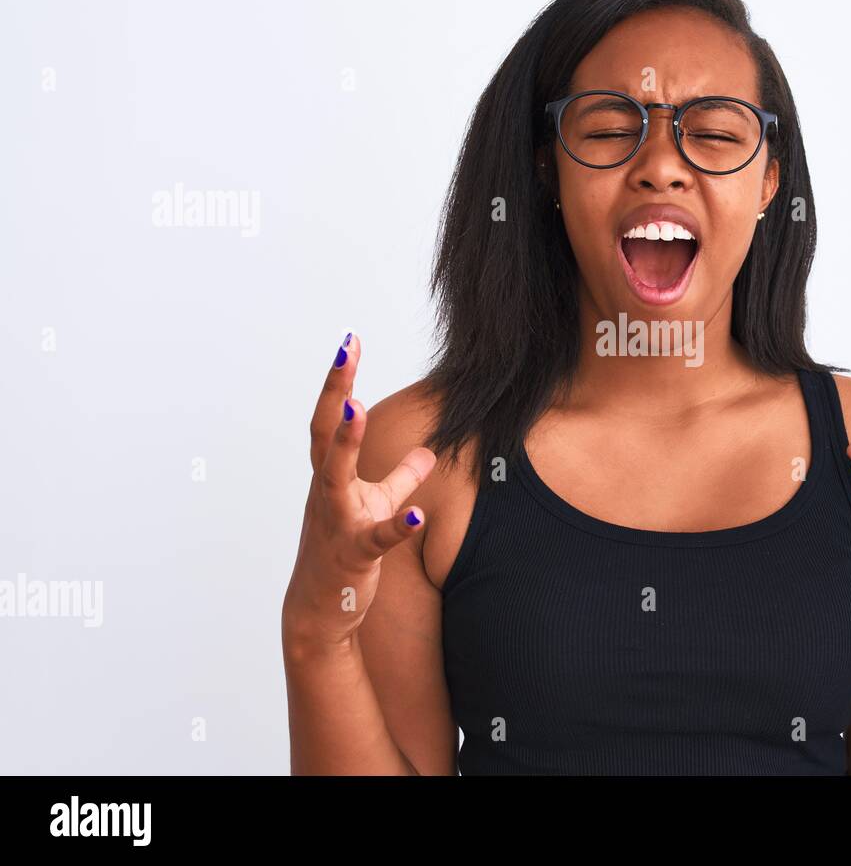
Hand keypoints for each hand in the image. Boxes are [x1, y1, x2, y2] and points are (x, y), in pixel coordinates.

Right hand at [281, 332, 436, 653]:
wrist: (320, 610)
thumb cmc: (344, 550)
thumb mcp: (375, 507)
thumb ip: (399, 477)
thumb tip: (428, 451)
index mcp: (331, 476)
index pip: (332, 420)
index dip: (340, 382)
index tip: (350, 342)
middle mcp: (326, 492)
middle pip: (324, 433)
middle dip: (335, 391)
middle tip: (346, 351)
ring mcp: (336, 521)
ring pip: (336, 478)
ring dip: (345, 443)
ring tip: (356, 410)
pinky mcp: (354, 554)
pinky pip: (376, 537)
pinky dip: (396, 525)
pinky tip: (416, 514)